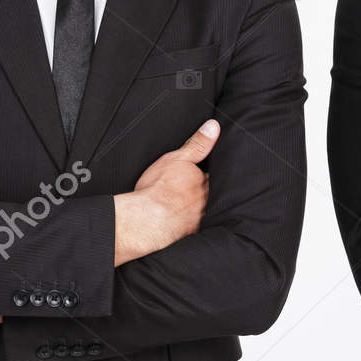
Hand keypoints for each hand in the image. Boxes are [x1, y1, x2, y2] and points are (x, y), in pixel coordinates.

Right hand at [112, 119, 219, 265]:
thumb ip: (197, 144)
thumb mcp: (177, 158)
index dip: (208, 173)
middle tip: (197, 191)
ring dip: (202, 208)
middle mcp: (206, 200)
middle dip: (208, 191)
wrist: (146, 220)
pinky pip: (196, 227)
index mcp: (203, 181)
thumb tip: (214, 126)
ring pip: (206, 210)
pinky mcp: (191, 233)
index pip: (212, 175)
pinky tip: (186, 224)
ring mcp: (200, 218)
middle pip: (213, 193)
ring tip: (193, 207)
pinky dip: (192, 224)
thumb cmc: (157, 189)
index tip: (205, 173)